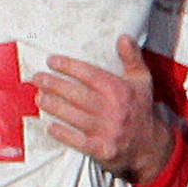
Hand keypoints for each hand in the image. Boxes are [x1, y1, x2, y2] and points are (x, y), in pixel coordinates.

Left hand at [33, 34, 172, 182]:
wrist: (150, 146)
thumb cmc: (141, 108)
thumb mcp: (142, 80)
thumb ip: (132, 58)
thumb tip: (123, 37)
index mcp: (120, 90)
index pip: (89, 74)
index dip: (68, 66)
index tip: (51, 61)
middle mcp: (113, 109)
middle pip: (77, 94)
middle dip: (54, 85)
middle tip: (37, 78)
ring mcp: (107, 131)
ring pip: (74, 116)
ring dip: (54, 106)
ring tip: (38, 97)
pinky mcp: (102, 150)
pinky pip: (79, 141)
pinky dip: (63, 134)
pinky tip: (50, 126)